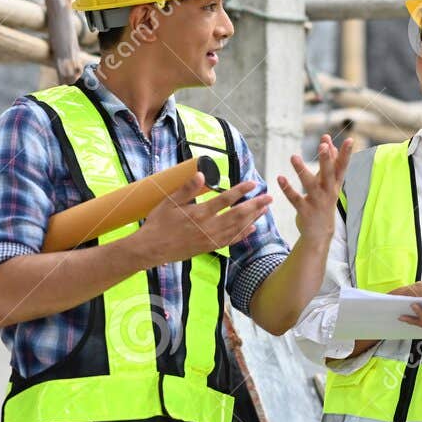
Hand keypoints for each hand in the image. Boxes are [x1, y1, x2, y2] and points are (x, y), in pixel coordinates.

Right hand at [131, 174, 271, 264]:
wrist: (152, 249)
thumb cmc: (159, 222)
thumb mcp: (169, 202)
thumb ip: (187, 188)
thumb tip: (201, 173)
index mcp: (198, 214)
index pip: (225, 200)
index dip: (241, 190)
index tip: (253, 183)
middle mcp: (208, 228)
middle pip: (238, 215)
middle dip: (255, 205)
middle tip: (269, 197)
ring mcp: (210, 239)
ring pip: (238, 228)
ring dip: (253, 218)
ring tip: (265, 208)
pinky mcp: (210, 247)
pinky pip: (231, 240)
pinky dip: (244, 234)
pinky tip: (253, 227)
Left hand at [277, 133, 353, 242]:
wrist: (320, 233)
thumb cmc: (325, 202)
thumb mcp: (330, 184)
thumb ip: (330, 163)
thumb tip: (329, 143)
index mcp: (335, 184)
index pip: (342, 167)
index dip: (346, 153)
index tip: (349, 139)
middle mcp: (328, 192)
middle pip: (329, 174)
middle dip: (326, 160)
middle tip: (323, 145)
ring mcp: (317, 202)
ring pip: (310, 185)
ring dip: (301, 170)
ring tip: (293, 156)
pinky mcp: (305, 211)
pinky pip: (295, 199)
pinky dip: (287, 189)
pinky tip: (280, 177)